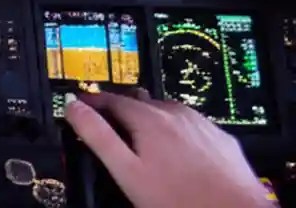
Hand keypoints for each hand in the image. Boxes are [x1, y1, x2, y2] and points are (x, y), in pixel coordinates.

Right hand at [64, 90, 272, 207]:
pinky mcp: (220, 138)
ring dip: (149, 117)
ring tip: (139, 136)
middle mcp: (176, 113)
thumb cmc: (178, 199)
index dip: (92, 101)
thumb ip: (98, 136)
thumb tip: (74, 108)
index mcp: (148, 118)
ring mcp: (201, 124)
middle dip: (120, 108)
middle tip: (107, 122)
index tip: (80, 103)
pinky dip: (176, 130)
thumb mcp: (127, 171)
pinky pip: (191, 125)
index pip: (111, 99)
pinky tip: (176, 149)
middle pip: (139, 101)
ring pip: (167, 111)